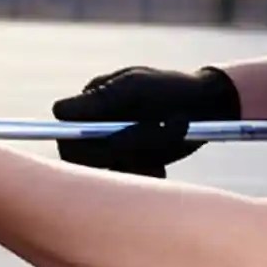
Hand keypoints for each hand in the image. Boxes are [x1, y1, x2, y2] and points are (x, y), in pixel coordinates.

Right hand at [51, 66, 240, 177]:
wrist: (207, 107)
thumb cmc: (172, 89)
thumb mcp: (137, 87)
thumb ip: (101, 99)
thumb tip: (59, 112)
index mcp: (91, 101)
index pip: (64, 126)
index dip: (81, 138)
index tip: (114, 137)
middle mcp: (94, 124)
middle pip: (81, 154)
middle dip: (120, 151)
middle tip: (152, 139)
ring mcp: (110, 146)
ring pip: (106, 169)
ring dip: (138, 160)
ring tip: (168, 139)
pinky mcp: (127, 164)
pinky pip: (125, 180)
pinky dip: (146, 172)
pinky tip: (161, 162)